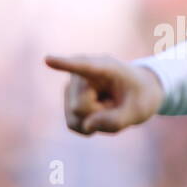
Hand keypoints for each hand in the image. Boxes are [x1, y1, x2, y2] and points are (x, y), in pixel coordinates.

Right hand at [44, 53, 164, 134]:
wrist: (136, 93)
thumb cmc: (139, 96)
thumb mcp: (138, 111)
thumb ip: (116, 121)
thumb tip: (86, 126)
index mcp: (104, 67)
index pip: (82, 66)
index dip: (64, 64)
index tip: (48, 59)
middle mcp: (81, 74)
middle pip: (81, 108)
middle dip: (100, 115)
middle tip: (116, 104)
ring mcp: (72, 87)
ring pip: (76, 118)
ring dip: (96, 121)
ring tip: (108, 107)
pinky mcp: (67, 101)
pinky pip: (74, 125)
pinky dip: (89, 127)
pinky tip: (99, 114)